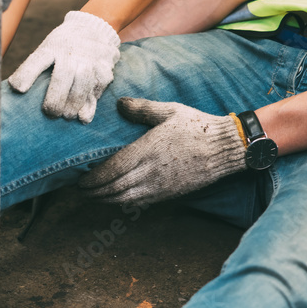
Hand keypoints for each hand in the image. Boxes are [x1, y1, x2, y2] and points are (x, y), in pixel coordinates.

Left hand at [7, 11, 120, 123]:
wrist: (95, 27)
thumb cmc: (63, 45)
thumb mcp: (48, 47)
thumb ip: (36, 67)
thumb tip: (16, 90)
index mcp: (52, 47)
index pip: (37, 60)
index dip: (26, 74)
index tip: (18, 89)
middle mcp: (71, 52)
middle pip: (63, 76)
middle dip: (56, 98)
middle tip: (50, 113)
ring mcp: (90, 59)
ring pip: (82, 84)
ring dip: (74, 104)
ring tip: (66, 116)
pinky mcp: (104, 68)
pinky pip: (98, 89)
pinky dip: (90, 105)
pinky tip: (83, 116)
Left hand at [79, 97, 246, 204]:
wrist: (226, 148)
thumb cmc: (197, 126)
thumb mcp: (168, 111)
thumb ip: (141, 108)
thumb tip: (118, 103)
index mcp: (147, 150)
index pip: (112, 169)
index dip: (93, 178)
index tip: (80, 179)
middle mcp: (151, 171)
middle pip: (113, 188)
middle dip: (93, 192)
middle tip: (80, 190)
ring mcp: (160, 185)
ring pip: (124, 200)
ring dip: (105, 200)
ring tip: (93, 196)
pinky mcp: (168, 194)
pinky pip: (140, 203)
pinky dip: (122, 204)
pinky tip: (115, 199)